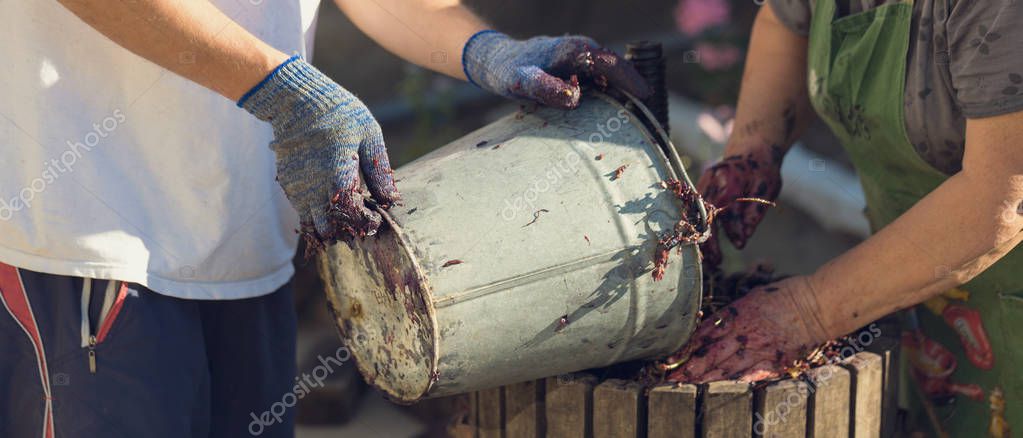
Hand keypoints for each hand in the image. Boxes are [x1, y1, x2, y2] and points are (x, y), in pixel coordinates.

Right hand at [240, 56, 399, 243]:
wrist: (295, 100)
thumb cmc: (339, 114)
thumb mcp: (369, 135)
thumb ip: (379, 171)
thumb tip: (391, 200)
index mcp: (339, 175)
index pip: (353, 215)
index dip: (366, 222)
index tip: (375, 217)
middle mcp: (315, 187)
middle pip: (330, 228)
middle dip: (346, 231)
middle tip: (360, 223)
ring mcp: (298, 187)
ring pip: (312, 224)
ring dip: (329, 226)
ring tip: (345, 219)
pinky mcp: (288, 184)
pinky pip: (302, 211)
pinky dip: (315, 214)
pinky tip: (329, 205)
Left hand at [462, 31, 651, 108]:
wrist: (499, 60)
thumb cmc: (511, 71)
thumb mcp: (523, 82)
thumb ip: (547, 89)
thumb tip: (574, 98)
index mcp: (575, 50)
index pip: (611, 63)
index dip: (631, 80)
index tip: (647, 96)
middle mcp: (583, 50)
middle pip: (617, 69)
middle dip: (634, 88)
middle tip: (649, 114)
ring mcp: (583, 58)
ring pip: (611, 74)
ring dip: (625, 93)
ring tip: (638, 118)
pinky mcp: (580, 67)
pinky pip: (602, 79)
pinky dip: (612, 93)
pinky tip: (617, 113)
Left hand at [664, 276, 826, 382]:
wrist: (815, 306)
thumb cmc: (783, 296)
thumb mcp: (750, 298)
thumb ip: (731, 314)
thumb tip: (712, 324)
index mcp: (736, 315)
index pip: (704, 335)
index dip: (685, 348)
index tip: (670, 357)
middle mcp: (744, 335)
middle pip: (710, 355)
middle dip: (689, 368)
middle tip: (672, 376)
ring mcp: (759, 350)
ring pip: (726, 368)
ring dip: (706, 377)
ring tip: (689, 383)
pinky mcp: (774, 362)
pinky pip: (750, 374)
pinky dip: (734, 380)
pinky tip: (721, 384)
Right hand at [697, 145, 782, 267]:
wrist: (750, 150)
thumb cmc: (761, 172)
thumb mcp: (766, 190)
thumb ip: (753, 214)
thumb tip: (742, 240)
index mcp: (730, 179)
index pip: (728, 209)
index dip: (733, 229)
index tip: (739, 246)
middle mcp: (712, 181)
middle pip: (706, 214)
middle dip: (710, 240)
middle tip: (716, 261)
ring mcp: (702, 184)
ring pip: (697, 215)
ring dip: (700, 237)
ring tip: (707, 258)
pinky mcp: (698, 189)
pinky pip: (694, 211)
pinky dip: (697, 228)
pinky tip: (701, 244)